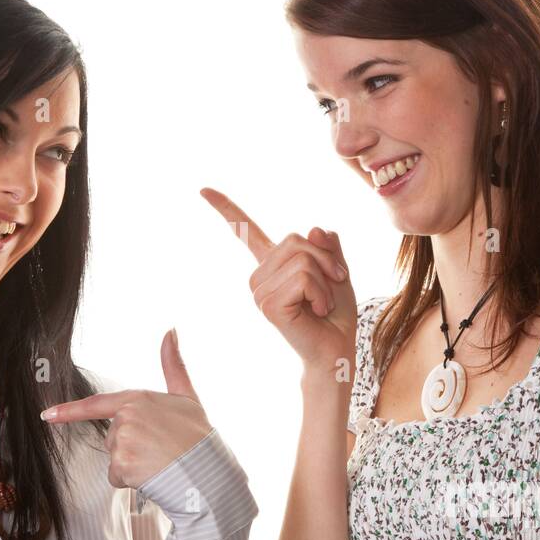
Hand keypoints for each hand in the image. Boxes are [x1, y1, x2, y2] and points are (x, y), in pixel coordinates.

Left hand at [39, 329, 212, 488]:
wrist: (208, 471)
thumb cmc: (198, 436)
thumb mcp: (187, 397)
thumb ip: (173, 365)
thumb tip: (171, 331)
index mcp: (137, 399)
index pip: (96, 405)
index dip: (69, 411)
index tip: (47, 416)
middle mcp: (125, 418)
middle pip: (113, 439)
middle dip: (131, 448)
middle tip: (160, 450)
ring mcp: (121, 441)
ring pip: (115, 460)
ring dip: (133, 466)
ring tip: (159, 462)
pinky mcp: (121, 464)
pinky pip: (117, 478)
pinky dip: (133, 481)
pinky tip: (152, 475)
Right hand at [200, 186, 356, 371]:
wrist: (337, 350)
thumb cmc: (336, 314)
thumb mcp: (337, 270)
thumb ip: (327, 246)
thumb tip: (313, 229)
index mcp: (272, 265)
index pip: (245, 231)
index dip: (226, 209)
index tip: (203, 190)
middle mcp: (259, 276)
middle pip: (295, 238)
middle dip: (325, 259)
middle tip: (334, 283)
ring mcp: (259, 291)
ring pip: (303, 259)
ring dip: (326, 280)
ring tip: (322, 303)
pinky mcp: (267, 305)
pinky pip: (304, 278)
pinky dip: (322, 293)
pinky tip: (318, 311)